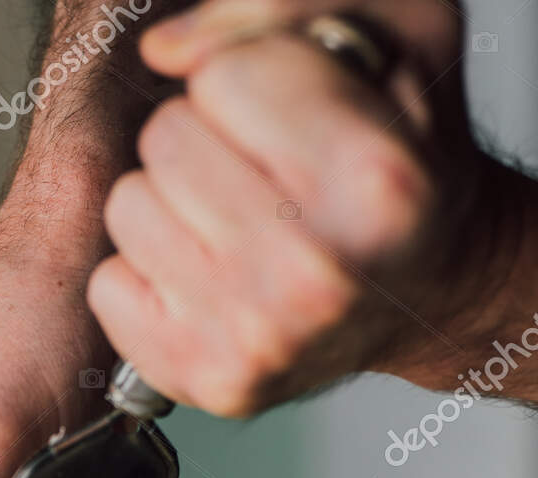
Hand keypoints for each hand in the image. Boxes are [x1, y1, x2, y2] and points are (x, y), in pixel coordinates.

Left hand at [88, 0, 515, 414]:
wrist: (429, 289)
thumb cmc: (401, 165)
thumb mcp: (386, 39)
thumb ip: (279, 9)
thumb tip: (164, 50)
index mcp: (375, 182)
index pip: (223, 76)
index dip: (251, 78)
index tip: (295, 116)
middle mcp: (315, 273)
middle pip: (165, 139)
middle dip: (205, 140)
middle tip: (265, 175)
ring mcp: (255, 338)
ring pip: (129, 207)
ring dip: (171, 205)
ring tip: (238, 224)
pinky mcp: (207, 381)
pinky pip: (108, 286)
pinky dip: (147, 276)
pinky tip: (210, 278)